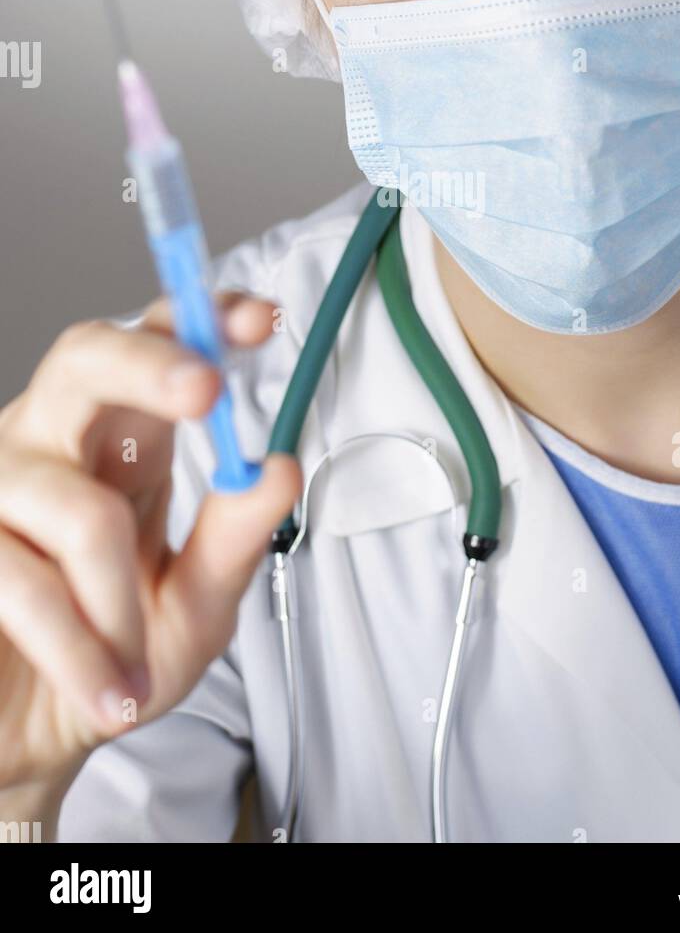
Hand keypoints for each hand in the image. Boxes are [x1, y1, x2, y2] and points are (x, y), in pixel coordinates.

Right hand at [0, 292, 300, 792]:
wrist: (33, 738)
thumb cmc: (116, 658)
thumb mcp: (193, 609)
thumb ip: (233, 540)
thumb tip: (278, 468)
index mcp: (123, 441)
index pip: (157, 348)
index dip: (201, 321)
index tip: (259, 318)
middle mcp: (53, 440)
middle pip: (84, 356)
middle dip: (151, 365)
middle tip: (205, 392)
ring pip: (79, 510)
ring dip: (121, 605)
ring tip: (137, 672)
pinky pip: (25, 584)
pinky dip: (82, 651)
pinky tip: (107, 694)